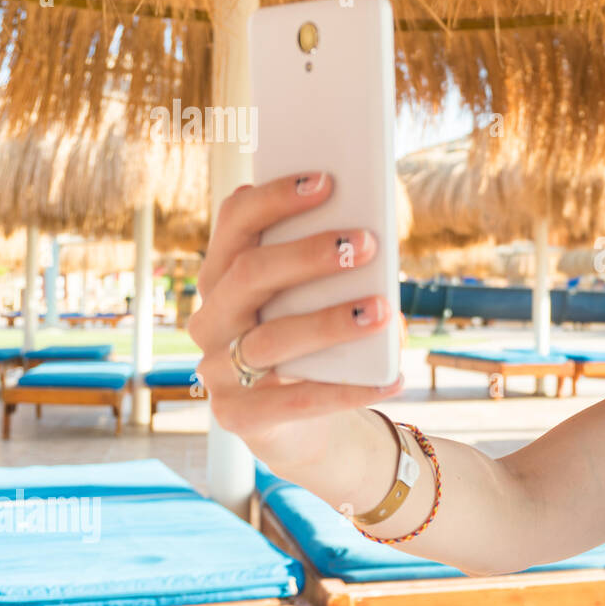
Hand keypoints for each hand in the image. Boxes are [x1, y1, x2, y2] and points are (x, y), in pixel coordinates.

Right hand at [187, 171, 403, 470]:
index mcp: (222, 276)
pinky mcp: (238, 416)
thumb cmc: (314, 344)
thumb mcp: (316, 301)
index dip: (276, 198)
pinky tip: (394, 377)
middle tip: (366, 243)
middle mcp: (210, 319)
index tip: (326, 180)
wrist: (299, 425)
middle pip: (250, 274)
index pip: (235, 223)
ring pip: (273, 339)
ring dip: (331, 321)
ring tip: (383, 311)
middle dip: (309, 254)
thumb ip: (328, 267)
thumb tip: (368, 230)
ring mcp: (217, 370)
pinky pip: (298, 401)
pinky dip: (350, 390)